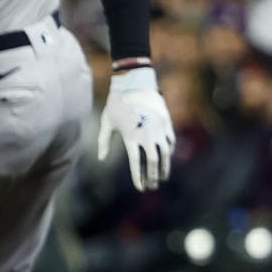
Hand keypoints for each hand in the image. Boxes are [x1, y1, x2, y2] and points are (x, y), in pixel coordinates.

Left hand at [98, 66, 173, 191]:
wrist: (135, 83)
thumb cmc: (116, 103)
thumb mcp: (107, 122)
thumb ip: (103, 141)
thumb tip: (101, 159)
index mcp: (130, 137)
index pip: (135, 163)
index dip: (138, 177)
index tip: (140, 188)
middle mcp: (146, 135)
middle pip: (152, 162)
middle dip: (152, 177)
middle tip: (152, 186)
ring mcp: (158, 129)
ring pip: (164, 154)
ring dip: (164, 168)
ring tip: (161, 178)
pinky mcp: (166, 123)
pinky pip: (170, 142)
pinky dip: (168, 153)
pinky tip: (165, 160)